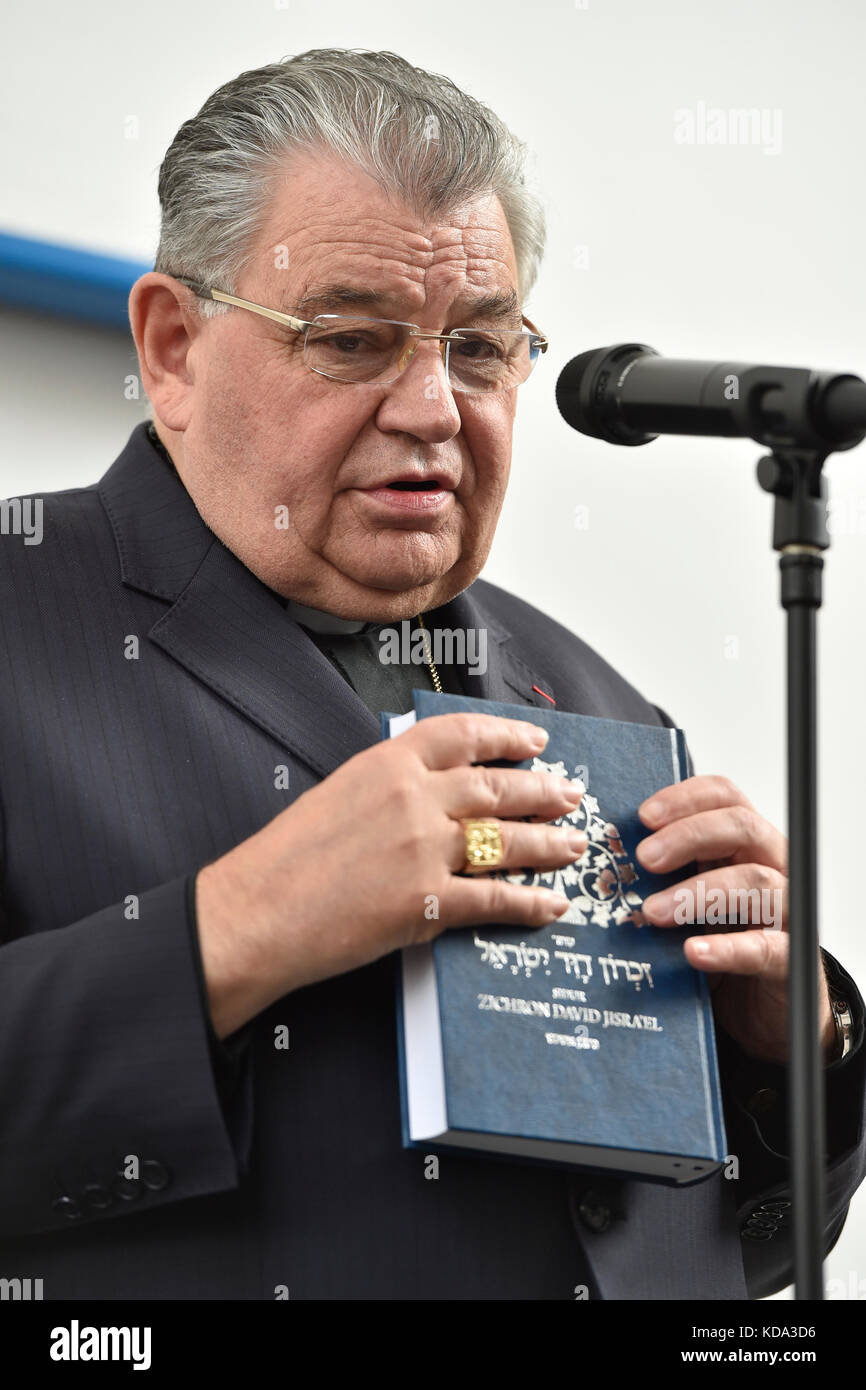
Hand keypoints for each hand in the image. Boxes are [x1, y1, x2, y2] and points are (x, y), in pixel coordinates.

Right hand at [196, 713, 586, 1036]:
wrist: (254, 911)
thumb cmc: (285, 859)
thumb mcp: (337, 793)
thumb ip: (388, 784)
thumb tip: (434, 789)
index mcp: (386, 763)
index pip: (463, 735)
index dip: (507, 736)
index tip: (536, 743)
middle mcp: (413, 798)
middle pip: (498, 787)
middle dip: (543, 792)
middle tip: (570, 796)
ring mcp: (424, 849)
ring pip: (507, 840)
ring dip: (548, 844)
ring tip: (572, 845)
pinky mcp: (427, 901)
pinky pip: (495, 899)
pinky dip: (530, 903)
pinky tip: (551, 904)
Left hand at [635, 775, 835, 1064]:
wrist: (758, 1009)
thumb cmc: (716, 943)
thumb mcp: (685, 900)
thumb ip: (661, 876)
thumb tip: (603, 857)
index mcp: (743, 844)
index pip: (725, 798)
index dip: (686, 798)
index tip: (644, 816)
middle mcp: (772, 867)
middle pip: (742, 827)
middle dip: (689, 836)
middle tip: (644, 858)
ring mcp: (787, 912)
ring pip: (755, 882)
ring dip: (698, 892)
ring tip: (654, 913)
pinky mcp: (793, 963)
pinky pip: (766, 948)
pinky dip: (727, 948)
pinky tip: (693, 953)